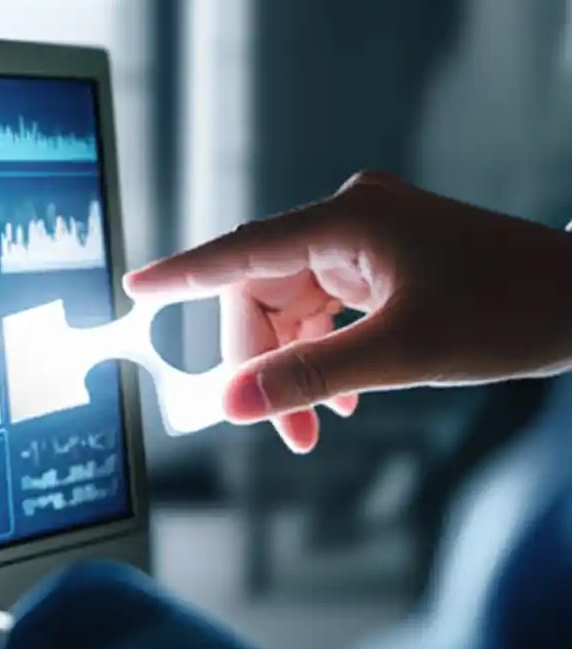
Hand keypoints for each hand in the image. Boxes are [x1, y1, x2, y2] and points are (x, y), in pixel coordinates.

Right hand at [124, 171, 571, 452]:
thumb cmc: (512, 309)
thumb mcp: (402, 352)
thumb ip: (310, 377)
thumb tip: (233, 403)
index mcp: (346, 222)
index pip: (241, 249)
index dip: (183, 274)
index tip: (135, 289)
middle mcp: (347, 223)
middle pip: (264, 292)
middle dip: (261, 361)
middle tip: (275, 426)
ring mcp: (365, 243)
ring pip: (292, 309)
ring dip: (294, 367)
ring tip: (312, 426)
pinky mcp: (381, 265)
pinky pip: (326, 312)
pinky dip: (324, 355)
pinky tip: (339, 399)